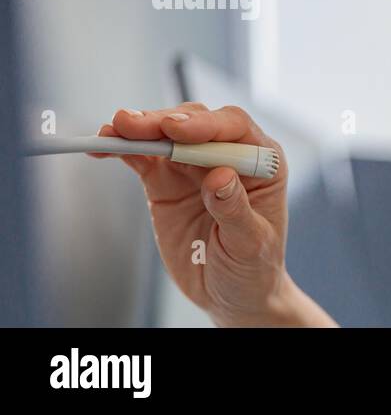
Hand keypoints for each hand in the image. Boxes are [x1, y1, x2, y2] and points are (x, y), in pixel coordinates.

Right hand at [94, 102, 335, 326]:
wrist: (231, 293)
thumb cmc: (253, 267)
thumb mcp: (250, 244)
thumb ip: (235, 210)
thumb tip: (220, 176)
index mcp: (262, 164)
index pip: (235, 128)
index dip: (205, 124)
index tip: (176, 130)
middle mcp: (229, 156)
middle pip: (195, 123)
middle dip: (163, 121)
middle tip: (132, 125)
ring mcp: (195, 167)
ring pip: (166, 135)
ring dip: (139, 130)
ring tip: (112, 132)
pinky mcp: (167, 182)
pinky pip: (144, 159)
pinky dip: (124, 151)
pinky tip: (104, 147)